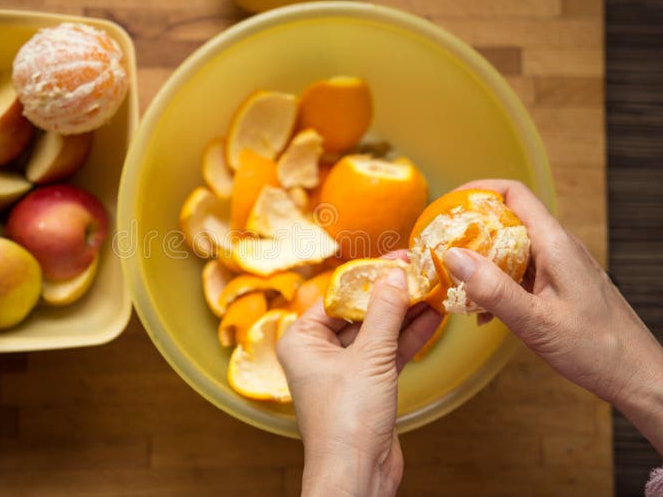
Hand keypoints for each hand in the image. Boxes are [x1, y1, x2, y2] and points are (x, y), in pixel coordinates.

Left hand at [277, 259, 442, 496]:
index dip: (368, 275)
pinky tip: (432, 317)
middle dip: (390, 293)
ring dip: (405, 313)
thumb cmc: (345, 421)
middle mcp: (318, 352)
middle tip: (418, 270)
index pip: (337, 295)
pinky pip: (388, 351)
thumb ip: (383, 314)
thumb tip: (394, 275)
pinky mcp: (367, 385)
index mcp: (302, 340)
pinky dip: (409, 336)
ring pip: (377, 331)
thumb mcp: (368, 358)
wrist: (356, 475)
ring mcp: (344, 369)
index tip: (395, 258)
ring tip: (432, 288)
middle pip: (359, 311)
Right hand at [442, 179, 662, 453]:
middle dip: (470, 229)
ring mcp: (559, 267)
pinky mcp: (558, 286)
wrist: (636, 375)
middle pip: (507, 219)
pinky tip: (484, 311)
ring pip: (511, 248)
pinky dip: (496, 283)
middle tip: (440, 246)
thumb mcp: (536, 321)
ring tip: (455, 281)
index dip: (478, 191)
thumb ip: (493, 290)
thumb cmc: (598, 350)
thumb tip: (453, 257)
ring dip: (481, 260)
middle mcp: (558, 248)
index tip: (447, 205)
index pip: (514, 194)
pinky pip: (520, 272)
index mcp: (555, 245)